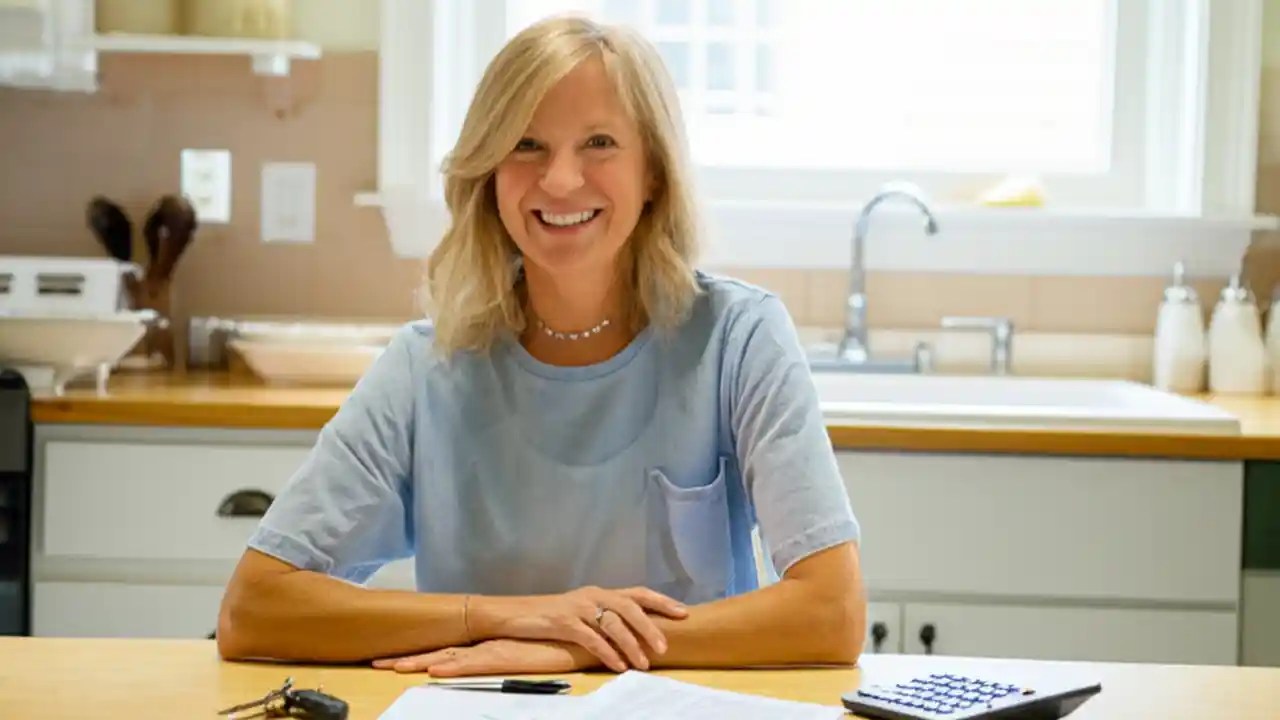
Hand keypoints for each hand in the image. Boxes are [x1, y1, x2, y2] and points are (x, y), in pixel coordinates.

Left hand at [373, 638, 594, 675]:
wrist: (576, 636)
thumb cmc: (551, 646)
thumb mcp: (521, 653)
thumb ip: (501, 654)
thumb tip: (483, 660)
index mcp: (483, 645)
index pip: (444, 650)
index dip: (416, 654)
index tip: (390, 658)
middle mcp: (482, 645)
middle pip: (437, 652)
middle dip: (406, 657)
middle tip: (377, 661)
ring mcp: (491, 650)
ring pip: (448, 657)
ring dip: (419, 661)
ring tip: (393, 667)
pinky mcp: (504, 657)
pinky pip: (473, 663)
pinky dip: (453, 666)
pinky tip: (434, 669)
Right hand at [469, 586, 688, 671]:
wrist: (514, 614)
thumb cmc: (550, 616)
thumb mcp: (581, 612)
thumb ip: (604, 618)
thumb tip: (635, 634)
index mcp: (600, 592)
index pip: (636, 592)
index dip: (661, 601)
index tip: (683, 612)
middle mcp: (593, 596)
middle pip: (629, 606)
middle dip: (649, 626)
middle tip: (664, 646)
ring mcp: (578, 608)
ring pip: (613, 623)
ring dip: (631, 644)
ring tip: (643, 663)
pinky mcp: (564, 622)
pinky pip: (591, 638)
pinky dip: (607, 652)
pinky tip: (618, 665)